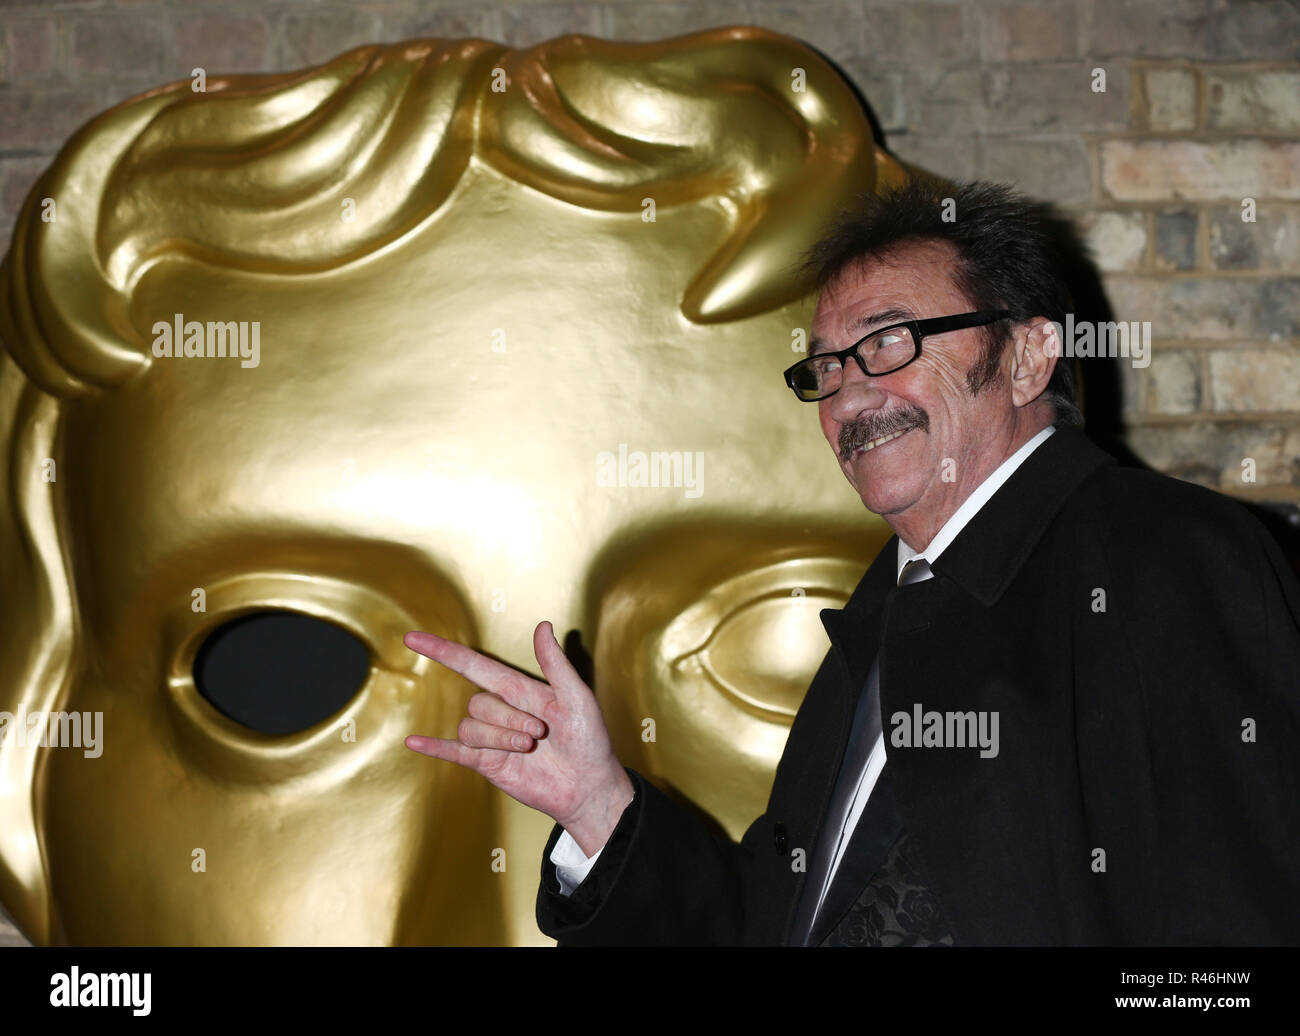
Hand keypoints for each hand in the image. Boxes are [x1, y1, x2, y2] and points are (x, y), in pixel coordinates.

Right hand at [403, 620, 633, 855]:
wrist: (589, 787)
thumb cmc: (589, 740)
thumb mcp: (577, 696)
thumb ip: (555, 663)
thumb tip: (542, 625)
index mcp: (520, 689)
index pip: (473, 665)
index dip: (443, 651)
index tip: (414, 638)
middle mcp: (502, 711)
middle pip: (479, 703)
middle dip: (507, 717)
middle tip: (540, 733)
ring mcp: (492, 739)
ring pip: (471, 728)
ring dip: (499, 738)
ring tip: (529, 748)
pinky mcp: (487, 764)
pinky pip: (454, 751)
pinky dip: (434, 746)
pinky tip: (414, 742)